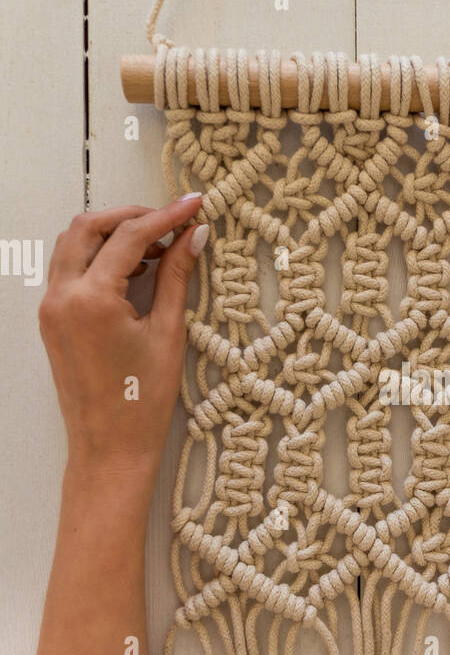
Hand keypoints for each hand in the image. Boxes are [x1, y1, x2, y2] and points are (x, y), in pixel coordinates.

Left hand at [39, 195, 206, 487]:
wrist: (110, 448)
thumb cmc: (141, 402)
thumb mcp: (167, 332)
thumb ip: (176, 276)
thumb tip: (193, 237)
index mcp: (91, 299)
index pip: (129, 236)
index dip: (166, 216)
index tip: (193, 205)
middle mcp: (61, 297)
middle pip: (90, 227)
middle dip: (132, 215)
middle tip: (172, 220)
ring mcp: (51, 308)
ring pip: (74, 244)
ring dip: (112, 233)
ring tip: (157, 245)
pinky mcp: (52, 320)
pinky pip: (69, 269)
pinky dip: (98, 257)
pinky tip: (133, 268)